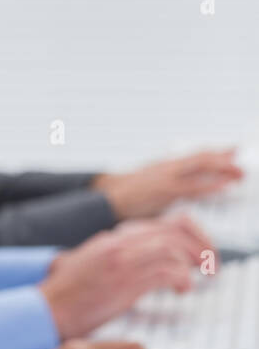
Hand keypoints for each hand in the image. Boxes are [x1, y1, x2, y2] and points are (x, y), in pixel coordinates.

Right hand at [40, 216, 213, 337]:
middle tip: (207, 264)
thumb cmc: (65, 295)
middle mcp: (116, 243)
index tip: (194, 253)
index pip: (157, 224)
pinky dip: (182, 279)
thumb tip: (129, 262)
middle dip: (198, 245)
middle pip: (170, 228)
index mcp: (109, 239)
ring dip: (192, 262)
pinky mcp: (125, 280)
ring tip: (196, 279)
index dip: (185, 236)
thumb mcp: (87, 265)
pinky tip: (180, 291)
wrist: (46, 309)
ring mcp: (121, 260)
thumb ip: (109, 257)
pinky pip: (167, 270)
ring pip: (172, 246)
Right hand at [93, 149, 242, 219]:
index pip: (196, 154)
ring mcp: (167, 178)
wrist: (107, 198)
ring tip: (239, 173)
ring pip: (201, 168)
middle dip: (224, 160)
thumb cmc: (127, 193)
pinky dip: (212, 185)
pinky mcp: (166, 191)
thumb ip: (167, 178)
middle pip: (202, 157)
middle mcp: (168, 167)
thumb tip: (184, 182)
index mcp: (165, 164)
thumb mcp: (148, 180)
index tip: (234, 150)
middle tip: (241, 165)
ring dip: (223, 170)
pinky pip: (194, 187)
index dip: (217, 152)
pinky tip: (224, 186)